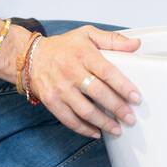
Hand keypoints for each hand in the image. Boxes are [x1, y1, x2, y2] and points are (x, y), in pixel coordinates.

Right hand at [27, 26, 141, 138]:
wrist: (30, 56)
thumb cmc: (63, 46)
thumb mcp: (87, 34)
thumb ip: (112, 39)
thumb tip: (136, 44)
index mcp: (83, 54)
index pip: (107, 71)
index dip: (123, 86)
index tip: (136, 97)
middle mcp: (71, 71)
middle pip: (98, 93)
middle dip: (117, 108)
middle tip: (130, 118)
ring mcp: (60, 88)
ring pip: (85, 110)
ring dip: (103, 122)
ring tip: (117, 129)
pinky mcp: (51, 101)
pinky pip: (69, 119)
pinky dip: (84, 129)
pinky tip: (97, 132)